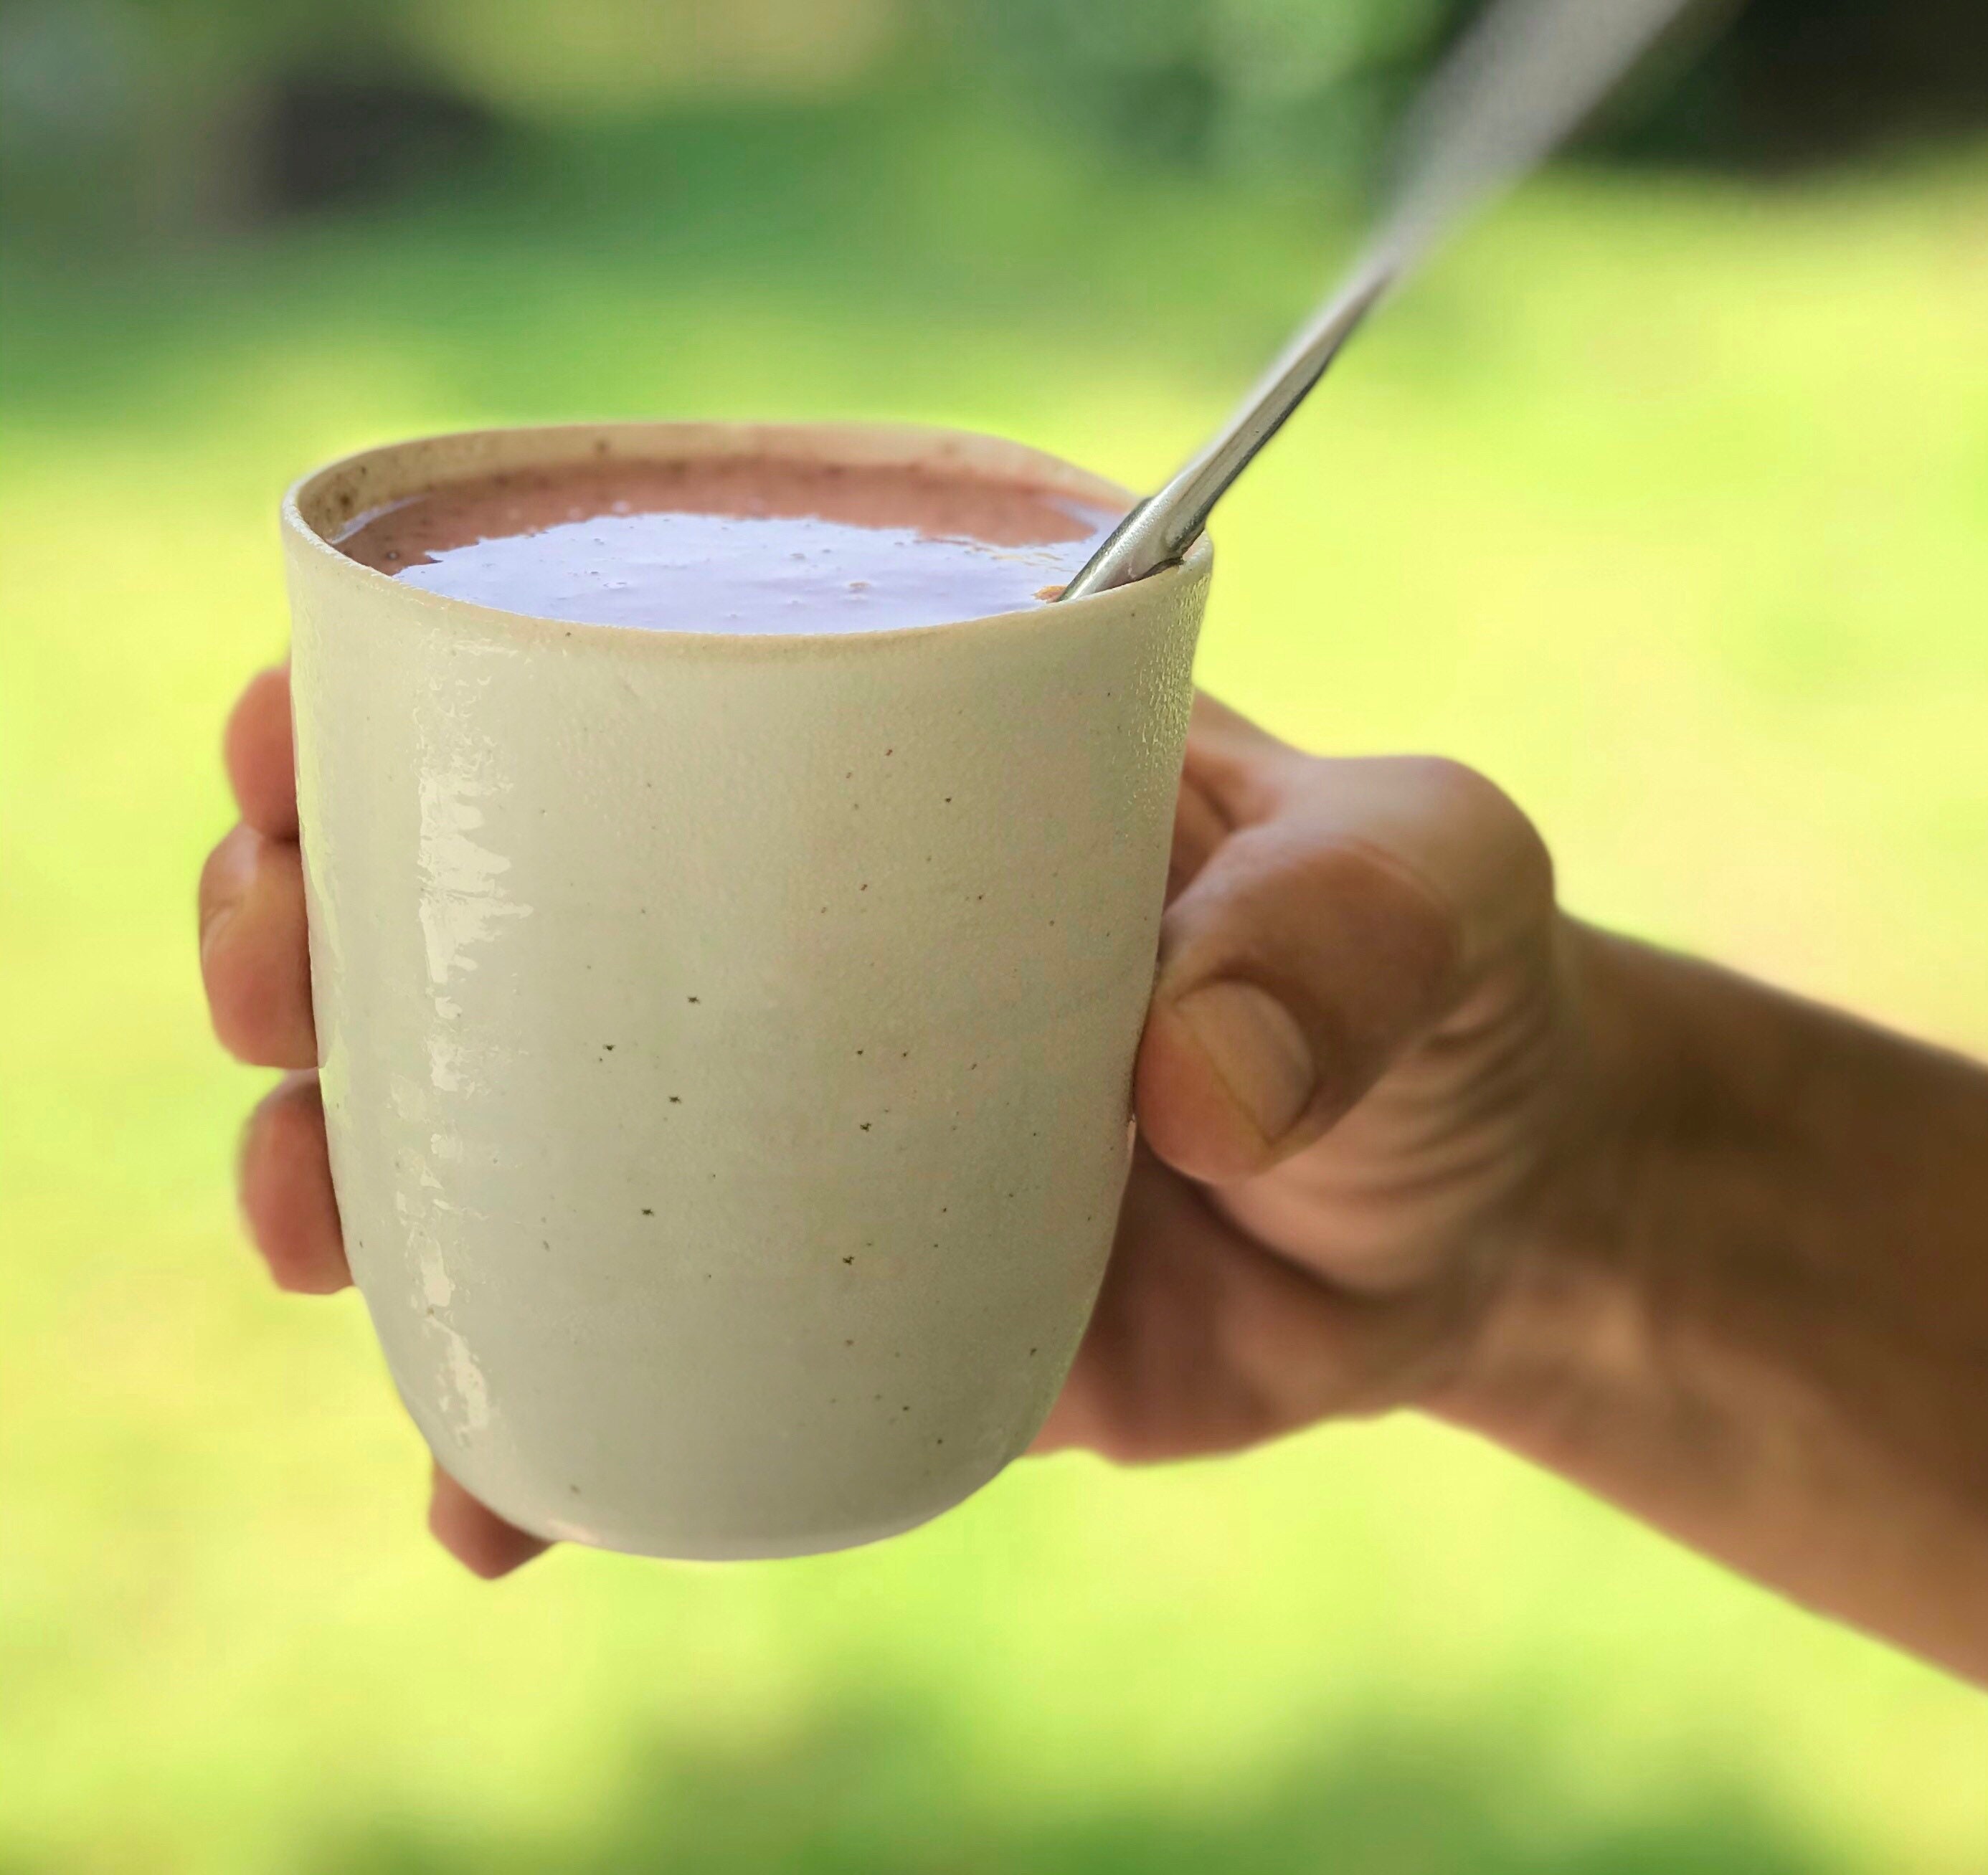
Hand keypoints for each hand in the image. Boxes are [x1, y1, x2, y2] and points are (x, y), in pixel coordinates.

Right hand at [202, 676, 1578, 1572]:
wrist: (1470, 1217)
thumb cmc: (1442, 992)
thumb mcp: (1439, 889)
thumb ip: (1354, 930)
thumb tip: (1188, 1079)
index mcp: (896, 763)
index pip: (615, 691)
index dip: (413, 698)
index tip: (304, 732)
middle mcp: (802, 940)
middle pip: (498, 914)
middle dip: (322, 933)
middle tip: (282, 970)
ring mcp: (798, 1132)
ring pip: (516, 1139)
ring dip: (359, 1170)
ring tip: (310, 1215)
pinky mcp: (837, 1303)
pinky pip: (646, 1364)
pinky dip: (546, 1438)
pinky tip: (486, 1503)